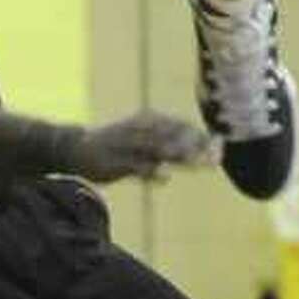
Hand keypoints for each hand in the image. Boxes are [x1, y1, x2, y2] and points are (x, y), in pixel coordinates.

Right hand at [65, 113, 214, 184]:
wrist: (77, 147)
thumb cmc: (116, 143)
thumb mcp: (141, 137)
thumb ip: (166, 144)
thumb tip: (193, 150)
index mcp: (149, 121)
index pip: (180, 126)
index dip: (200, 136)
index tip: (220, 147)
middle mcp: (141, 129)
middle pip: (174, 137)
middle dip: (196, 146)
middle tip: (216, 158)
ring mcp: (128, 145)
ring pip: (158, 149)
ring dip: (179, 156)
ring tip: (198, 164)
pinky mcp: (115, 162)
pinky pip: (135, 166)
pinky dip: (150, 171)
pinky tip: (164, 177)